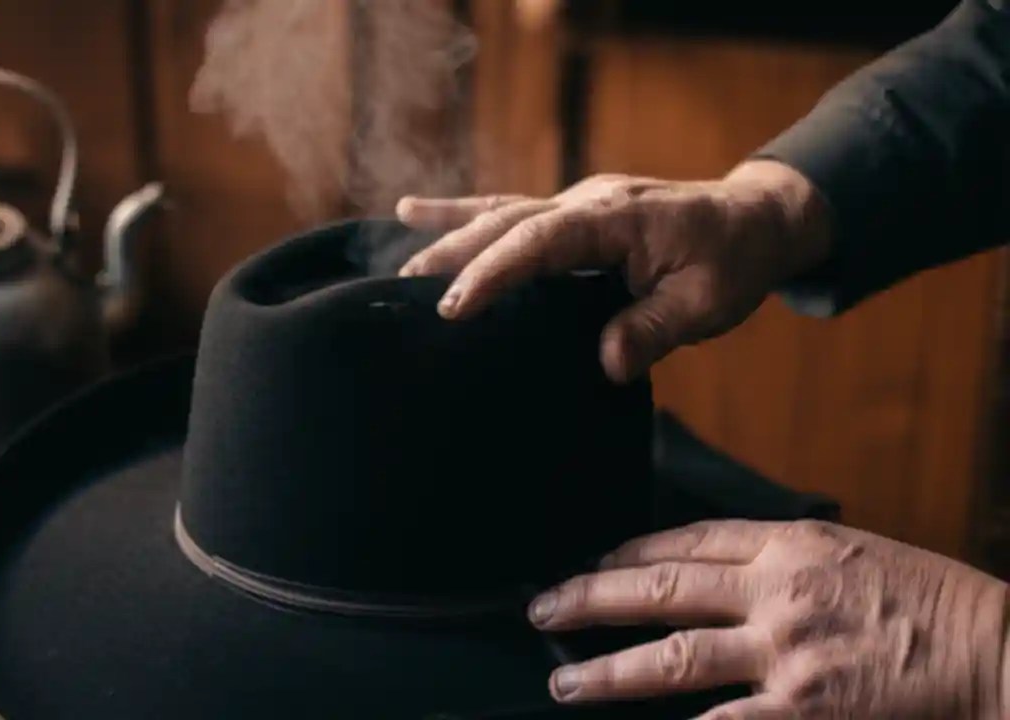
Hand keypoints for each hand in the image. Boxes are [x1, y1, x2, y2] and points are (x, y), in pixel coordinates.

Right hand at [395, 161, 831, 382]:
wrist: (755, 218)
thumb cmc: (733, 260)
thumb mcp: (707, 303)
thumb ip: (654, 328)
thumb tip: (608, 362)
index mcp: (617, 219)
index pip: (541, 241)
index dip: (495, 271)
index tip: (456, 305)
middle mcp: (588, 202)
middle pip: (507, 222)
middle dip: (453, 254)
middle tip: (406, 289)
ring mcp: (577, 202)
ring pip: (500, 213)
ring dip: (448, 235)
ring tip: (399, 260)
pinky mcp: (571, 214)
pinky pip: (509, 210)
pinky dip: (461, 213)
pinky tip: (413, 213)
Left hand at [526, 520, 1008, 718]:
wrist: (1002, 652)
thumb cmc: (936, 606)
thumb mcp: (856, 555)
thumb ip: (785, 562)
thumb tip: (721, 577)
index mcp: (794, 545)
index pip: (690, 539)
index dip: (632, 552)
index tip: (595, 563)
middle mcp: (779, 592)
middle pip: (661, 588)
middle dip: (591, 598)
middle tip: (543, 606)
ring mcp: (787, 653)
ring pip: (673, 659)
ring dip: (608, 672)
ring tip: (564, 680)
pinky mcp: (803, 710)